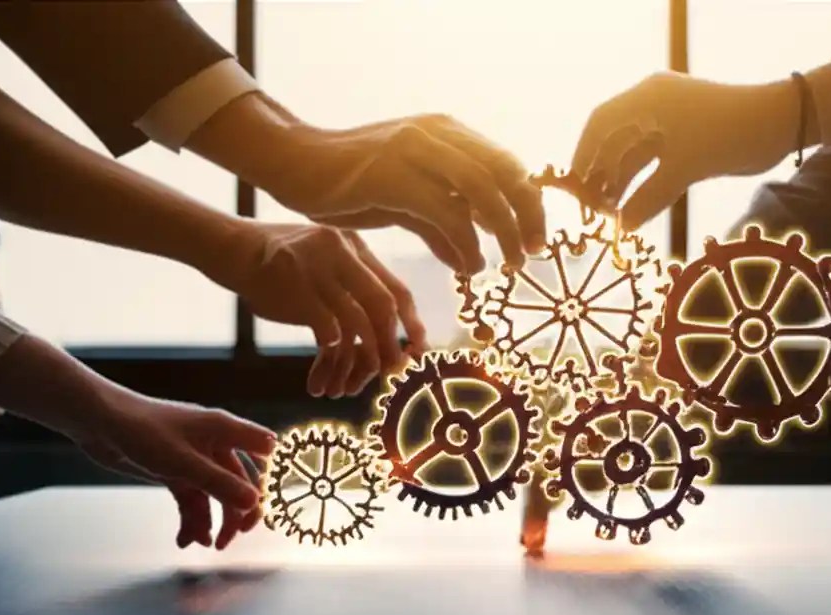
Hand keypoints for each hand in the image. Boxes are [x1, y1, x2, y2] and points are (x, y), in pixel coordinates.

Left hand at [68, 387, 276, 542]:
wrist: (98, 423)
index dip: (273, 475)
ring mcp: (193, 458)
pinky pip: (191, 499)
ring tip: (203, 544)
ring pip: (214, 495)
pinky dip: (190, 519)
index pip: (265, 450)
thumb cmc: (143, 431)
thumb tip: (253, 503)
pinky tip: (184, 539)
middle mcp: (214, 444)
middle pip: (239, 482)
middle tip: (231, 539)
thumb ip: (219, 484)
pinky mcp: (174, 471)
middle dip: (237, 512)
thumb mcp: (183, 463)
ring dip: (212, 520)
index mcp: (225, 430)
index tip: (273, 504)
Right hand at [223, 223, 425, 397]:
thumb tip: (385, 335)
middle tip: (386, 377)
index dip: (412, 326)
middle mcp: (343, 253)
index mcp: (356, 247)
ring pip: (356, 326)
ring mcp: (320, 270)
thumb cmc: (281, 265)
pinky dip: (330, 361)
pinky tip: (319, 380)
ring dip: (354, 365)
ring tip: (344, 389)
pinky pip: (329, 335)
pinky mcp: (298, 289)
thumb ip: (353, 285)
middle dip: (388, 349)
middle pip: (383, 309)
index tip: (416, 353)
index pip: (397, 290)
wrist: (233, 249)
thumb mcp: (325, 260)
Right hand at [258, 112, 545, 271]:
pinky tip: (468, 266)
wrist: (293, 165)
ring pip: (482, 190)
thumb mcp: (405, 201)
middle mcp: (436, 133)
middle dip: (527, 215)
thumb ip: (440, 222)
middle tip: (533, 252)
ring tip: (507, 266)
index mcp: (446, 132)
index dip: (530, 201)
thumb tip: (471, 256)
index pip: (507, 162)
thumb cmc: (348, 184)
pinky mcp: (391, 174)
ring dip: (503, 232)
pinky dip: (464, 242)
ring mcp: (414, 150)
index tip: (538, 237)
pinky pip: (444, 211)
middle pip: (505, 172)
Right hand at [572, 72, 799, 229]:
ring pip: (635, 154)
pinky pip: (654, 163)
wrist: (781, 125)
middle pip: (614, 140)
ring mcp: (671, 123)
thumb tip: (622, 227)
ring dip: (623, 182)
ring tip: (611, 214)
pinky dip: (644, 184)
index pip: (600, 124)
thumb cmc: (729, 134)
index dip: (583, 155)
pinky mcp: (687, 141)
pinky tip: (635, 210)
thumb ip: (649, 197)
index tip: (574, 187)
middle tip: (593, 208)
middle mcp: (654, 105)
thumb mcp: (684, 167)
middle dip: (602, 174)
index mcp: (647, 98)